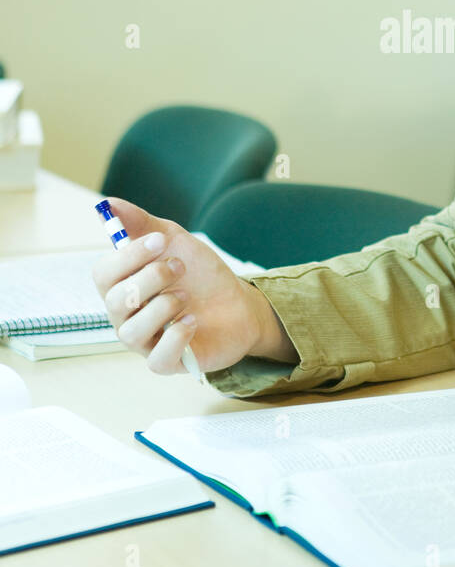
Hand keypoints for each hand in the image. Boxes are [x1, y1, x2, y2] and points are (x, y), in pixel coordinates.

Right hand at [91, 197, 285, 375]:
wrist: (239, 303)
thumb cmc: (200, 274)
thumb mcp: (174, 241)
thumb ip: (141, 223)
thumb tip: (108, 203)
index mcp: (122, 285)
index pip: (103, 273)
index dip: (128, 256)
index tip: (160, 240)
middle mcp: (126, 316)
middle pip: (115, 301)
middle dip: (150, 278)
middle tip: (180, 266)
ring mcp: (145, 342)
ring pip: (131, 332)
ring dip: (162, 307)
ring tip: (186, 296)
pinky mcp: (168, 363)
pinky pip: (156, 359)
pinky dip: (175, 337)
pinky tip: (192, 321)